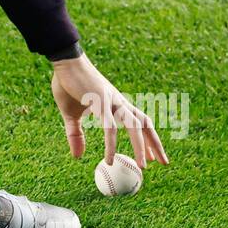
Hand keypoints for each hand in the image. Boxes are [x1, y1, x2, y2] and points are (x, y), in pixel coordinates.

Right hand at [51, 52, 169, 169]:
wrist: (63, 61)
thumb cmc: (67, 84)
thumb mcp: (71, 114)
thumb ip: (76, 135)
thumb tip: (77, 156)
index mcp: (116, 103)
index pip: (139, 122)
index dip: (148, 139)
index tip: (154, 157)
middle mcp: (119, 102)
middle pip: (144, 124)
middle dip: (155, 144)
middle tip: (163, 163)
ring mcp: (111, 101)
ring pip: (133, 126)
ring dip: (140, 147)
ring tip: (143, 166)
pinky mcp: (100, 101)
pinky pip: (109, 127)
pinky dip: (111, 144)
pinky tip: (109, 159)